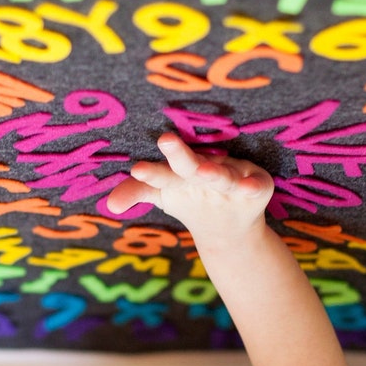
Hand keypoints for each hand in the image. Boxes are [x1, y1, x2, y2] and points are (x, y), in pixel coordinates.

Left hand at [104, 133, 273, 243]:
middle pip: (188, 163)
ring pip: (220, 176)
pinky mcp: (256, 186)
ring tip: (201, 172)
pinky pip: (254, 186)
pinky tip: (246, 188)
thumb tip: (108, 206)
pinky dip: (250, 186)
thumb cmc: (191, 198)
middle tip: (164, 140)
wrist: (228, 225)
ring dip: (211, 173)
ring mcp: (231, 177)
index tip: (136, 170)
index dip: (150, 174)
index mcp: (179, 172)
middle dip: (178, 154)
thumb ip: (136, 193)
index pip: (161, 173)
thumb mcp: (164, 196)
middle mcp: (205, 169)